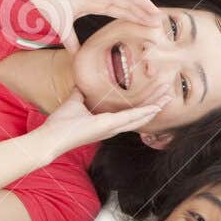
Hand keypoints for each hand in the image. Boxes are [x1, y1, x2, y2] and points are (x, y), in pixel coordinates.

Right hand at [17, 0, 158, 52]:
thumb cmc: (47, 2)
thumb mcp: (63, 26)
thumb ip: (72, 41)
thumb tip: (75, 56)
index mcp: (94, 3)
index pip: (120, 12)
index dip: (134, 19)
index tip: (147, 28)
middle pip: (127, 4)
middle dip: (142, 13)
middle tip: (158, 23)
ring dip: (142, 2)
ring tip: (156, 11)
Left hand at [35, 91, 170, 154]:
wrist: (51, 138)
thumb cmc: (60, 125)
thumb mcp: (74, 102)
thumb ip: (80, 93)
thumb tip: (81, 82)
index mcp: (107, 123)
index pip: (131, 113)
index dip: (145, 105)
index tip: (156, 97)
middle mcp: (113, 128)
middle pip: (141, 116)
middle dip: (156, 104)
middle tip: (169, 94)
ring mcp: (112, 128)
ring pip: (140, 117)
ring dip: (154, 106)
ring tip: (168, 97)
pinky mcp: (107, 126)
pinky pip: (130, 118)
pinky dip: (144, 112)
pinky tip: (155, 108)